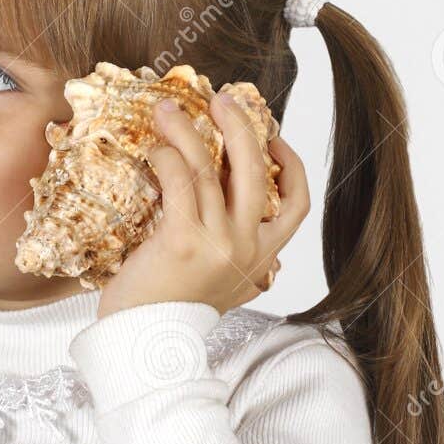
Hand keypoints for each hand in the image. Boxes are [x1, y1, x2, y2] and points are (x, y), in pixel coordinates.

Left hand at [96, 92, 310, 318]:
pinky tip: (154, 150)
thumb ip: (227, 250)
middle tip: (221, 99)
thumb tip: (216, 211)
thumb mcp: (214, 282)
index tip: (273, 135)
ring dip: (189, 131)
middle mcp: (249, 248)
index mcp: (262, 257)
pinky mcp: (185, 241)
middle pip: (258, 172)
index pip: (298, 204)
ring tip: (167, 109)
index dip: (291, 164)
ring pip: (213, 170)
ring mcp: (220, 243)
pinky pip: (182, 183)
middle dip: (242, 127)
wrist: (146, 344)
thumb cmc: (168, 310)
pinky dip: (168, 158)